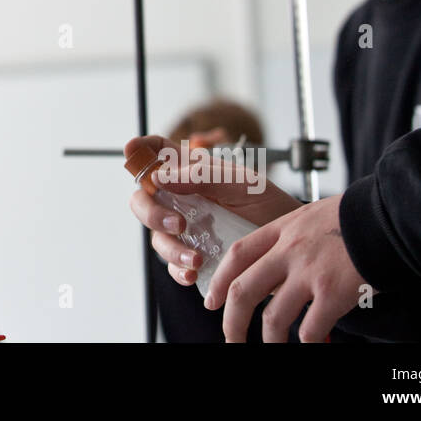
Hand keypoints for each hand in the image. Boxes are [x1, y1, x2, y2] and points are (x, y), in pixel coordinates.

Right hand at [124, 134, 300, 287]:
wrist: (290, 246)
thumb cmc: (269, 205)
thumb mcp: (242, 183)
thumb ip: (203, 176)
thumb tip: (161, 177)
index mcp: (191, 172)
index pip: (156, 152)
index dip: (140, 148)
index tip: (130, 149)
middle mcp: (182, 198)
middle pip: (143, 198)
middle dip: (151, 212)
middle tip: (179, 223)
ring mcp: (185, 229)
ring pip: (156, 236)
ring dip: (171, 248)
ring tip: (197, 258)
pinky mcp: (192, 257)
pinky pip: (172, 265)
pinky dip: (179, 270)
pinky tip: (194, 272)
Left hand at [204, 193, 373, 341]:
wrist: (391, 217)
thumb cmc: (356, 217)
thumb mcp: (311, 215)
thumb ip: (292, 237)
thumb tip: (278, 263)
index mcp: (282, 229)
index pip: (237, 254)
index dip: (220, 280)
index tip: (212, 300)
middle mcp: (290, 252)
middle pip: (245, 291)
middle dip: (232, 322)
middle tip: (231, 340)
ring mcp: (310, 274)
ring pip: (273, 318)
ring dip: (270, 342)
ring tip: (272, 350)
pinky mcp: (334, 294)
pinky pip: (310, 330)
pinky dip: (308, 344)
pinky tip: (312, 346)